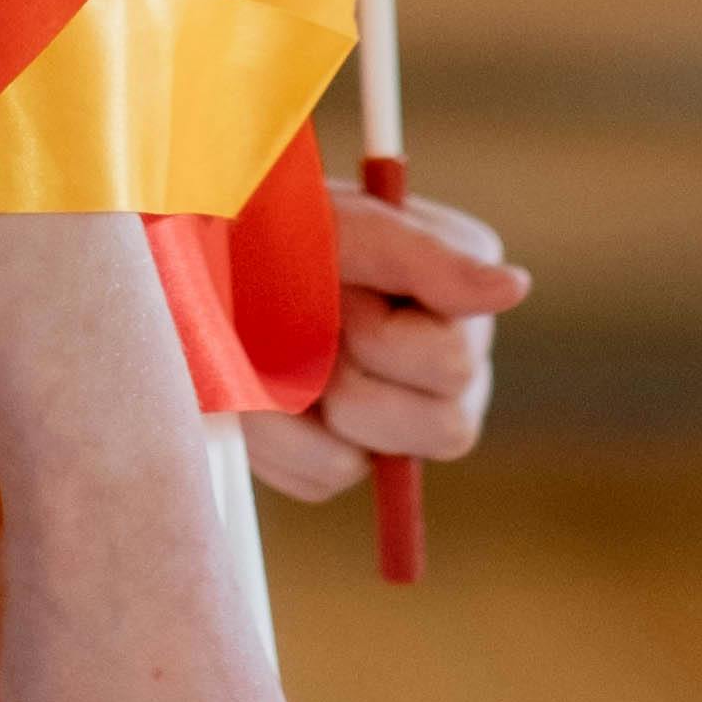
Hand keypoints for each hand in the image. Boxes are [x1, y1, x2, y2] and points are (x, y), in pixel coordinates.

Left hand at [246, 184, 530, 506]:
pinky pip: (322, 474)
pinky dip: (275, 432)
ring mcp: (399, 419)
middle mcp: (451, 365)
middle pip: (442, 428)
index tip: (340, 285)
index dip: (381, 334)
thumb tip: (516, 287)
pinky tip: (260, 382)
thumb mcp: (341, 228)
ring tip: (277, 341)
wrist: (185, 261)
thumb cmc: (267, 228)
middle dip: (351, 372)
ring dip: (307, 399)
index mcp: (463, 300)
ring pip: (374, 457)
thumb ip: (426, 258)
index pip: (454, 364)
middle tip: (307, 318)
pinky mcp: (342, 457)